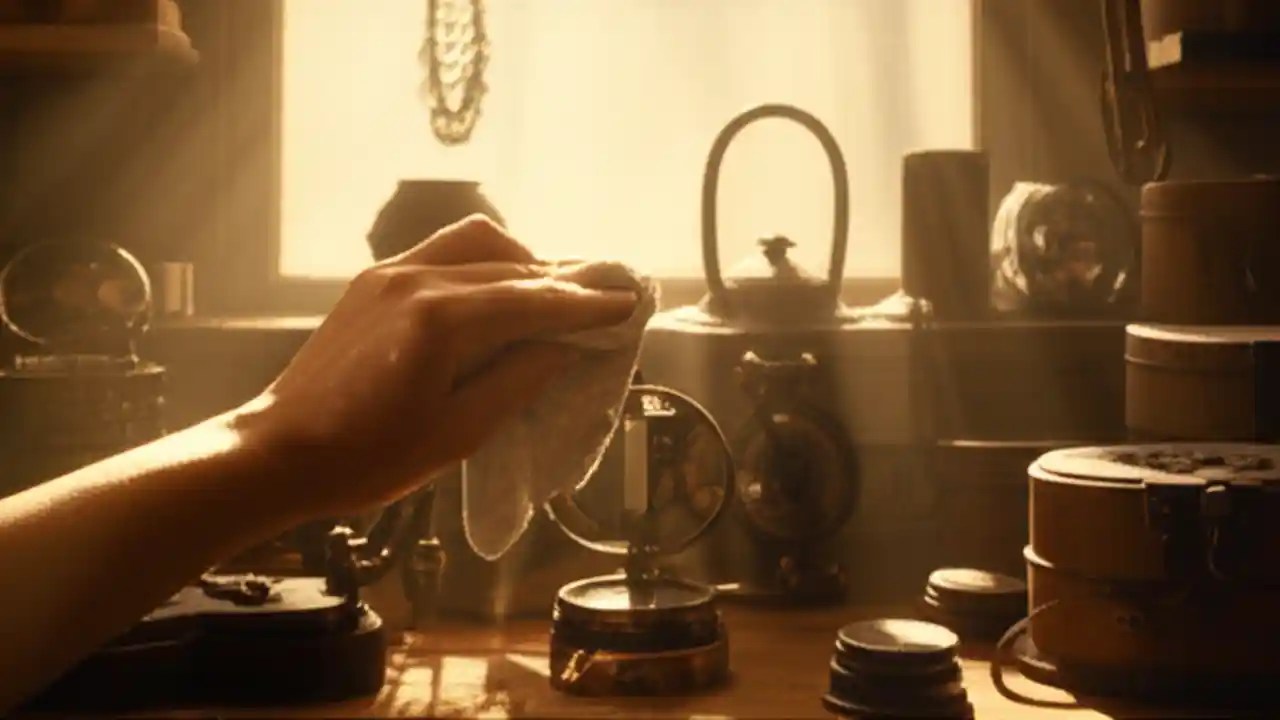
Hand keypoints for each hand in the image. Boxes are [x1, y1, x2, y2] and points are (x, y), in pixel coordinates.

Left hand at [233, 215, 636, 517]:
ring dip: (521, 263)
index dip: (586, 303)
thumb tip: (565, 348)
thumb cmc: (366, 458)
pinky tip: (497, 296)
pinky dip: (482, 265)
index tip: (628, 302)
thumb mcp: (459, 433)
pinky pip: (443, 253)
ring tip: (549, 299)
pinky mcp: (372, 282)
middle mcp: (415, 279)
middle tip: (603, 300)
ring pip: (476, 243)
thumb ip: (519, 380)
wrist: (279, 453)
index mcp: (439, 320)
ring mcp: (389, 274)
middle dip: (563, 282)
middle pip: (511, 265)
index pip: (533, 299)